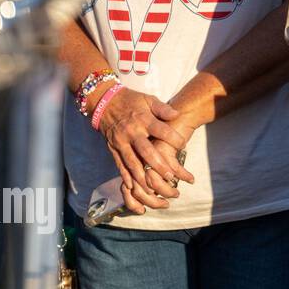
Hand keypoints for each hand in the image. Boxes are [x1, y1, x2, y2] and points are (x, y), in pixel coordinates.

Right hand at [96, 88, 193, 213]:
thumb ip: (162, 108)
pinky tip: (133, 187)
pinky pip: (119, 165)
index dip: (173, 138)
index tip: (183, 145)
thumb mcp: (148, 100)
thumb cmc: (131, 101)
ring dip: (142, 176)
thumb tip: (177, 114)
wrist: (105, 102)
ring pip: (132, 162)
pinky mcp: (113, 149)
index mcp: (142, 119)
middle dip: (158, 165)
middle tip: (171, 176)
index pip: (160, 130)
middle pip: (146, 151)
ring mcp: (121, 142)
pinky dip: (126, 176)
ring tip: (153, 188)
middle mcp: (131, 132)